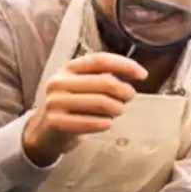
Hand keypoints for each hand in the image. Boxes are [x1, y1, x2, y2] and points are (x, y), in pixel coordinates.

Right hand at [22, 52, 148, 166]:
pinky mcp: (56, 122)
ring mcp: (55, 102)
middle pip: (105, 82)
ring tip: (117, 111)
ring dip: (117, 108)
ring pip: (101, 102)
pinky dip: (105, 123)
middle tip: (130, 98)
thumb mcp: (84, 85)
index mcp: (68, 68)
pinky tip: (106, 124)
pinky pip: (91, 122)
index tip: (143, 75)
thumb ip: (105, 78)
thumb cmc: (75, 106)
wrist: (47, 132)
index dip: (125, 65)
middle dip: (125, 91)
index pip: (100, 60)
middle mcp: (59, 82)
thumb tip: (136, 75)